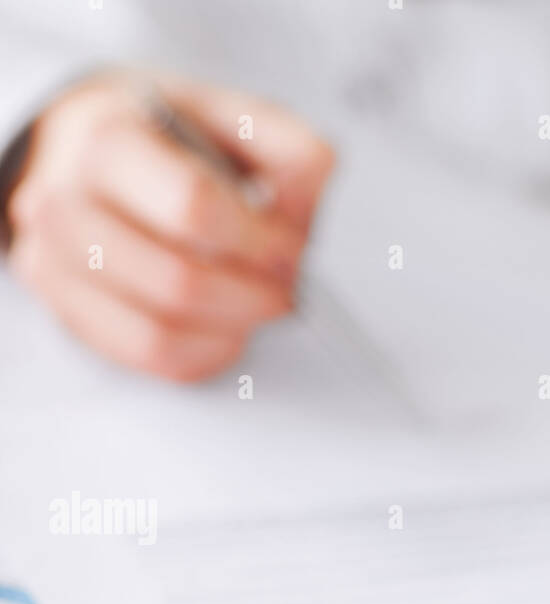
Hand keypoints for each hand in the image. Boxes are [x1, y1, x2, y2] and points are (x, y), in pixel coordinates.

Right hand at [5, 70, 334, 380]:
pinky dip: (206, 353)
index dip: (260, 240)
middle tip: (284, 288)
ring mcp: (59, 266)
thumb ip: (288, 150)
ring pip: (162, 333)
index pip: (193, 208)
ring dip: (231, 329)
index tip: (293, 249)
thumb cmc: (165, 140)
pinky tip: (226, 327)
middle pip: (179, 283)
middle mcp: (68, 205)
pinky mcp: (72, 314)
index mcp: (110, 143)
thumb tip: (310, 204)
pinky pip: (152, 358)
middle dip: (252, 295)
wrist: (90, 150)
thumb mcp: (231, 119)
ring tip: (256, 304)